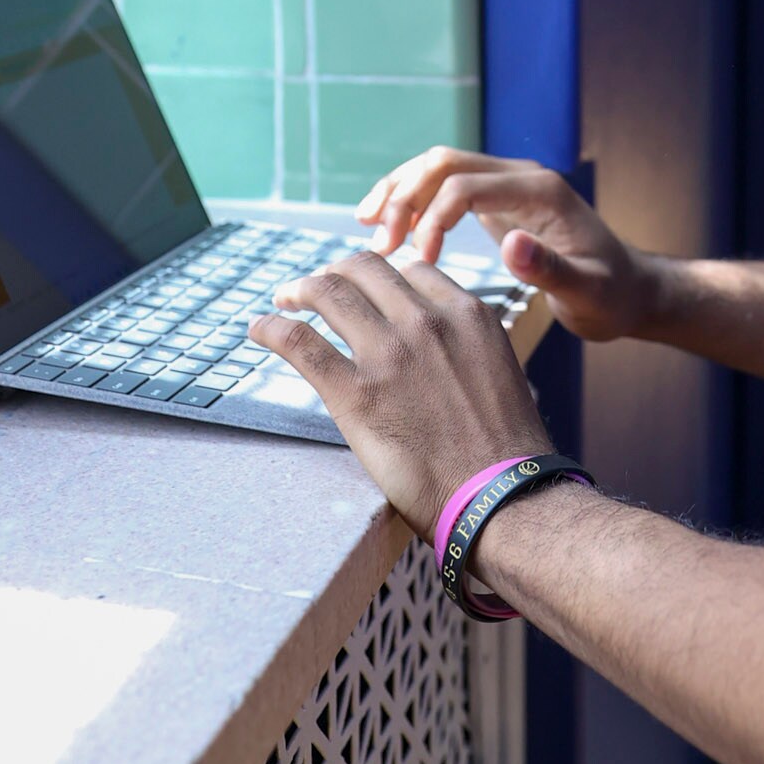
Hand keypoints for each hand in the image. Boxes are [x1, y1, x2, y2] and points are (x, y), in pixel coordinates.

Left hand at [247, 251, 549, 541]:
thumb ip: (464, 345)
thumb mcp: (497, 369)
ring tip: (288, 297)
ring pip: (330, 292)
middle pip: (367, 269)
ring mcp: (388, 353)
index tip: (368, 290)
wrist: (501, 494)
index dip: (385, 277)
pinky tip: (259, 327)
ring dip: (303, 288)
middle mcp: (426, 321)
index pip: (413, 270)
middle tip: (319, 285)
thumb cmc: (504, 448)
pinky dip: (272, 328)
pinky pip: (299, 342)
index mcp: (466, 313)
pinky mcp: (354, 393)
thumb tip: (435, 346)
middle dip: (338, 271)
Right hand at [358, 148, 656, 346]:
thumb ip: (551, 270)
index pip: (466, 185)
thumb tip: (511, 244)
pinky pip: (445, 187)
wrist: (630, 290)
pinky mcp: (499, 200)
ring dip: (400, 193)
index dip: (432, 218)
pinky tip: (390, 228)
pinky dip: (414, 201)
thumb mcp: (589, 293)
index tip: (417, 263)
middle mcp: (522, 177)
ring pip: (438, 168)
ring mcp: (508, 185)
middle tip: (376, 246)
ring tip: (366, 227)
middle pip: (444, 164)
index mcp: (541, 192)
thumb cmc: (612, 298)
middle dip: (403, 197)